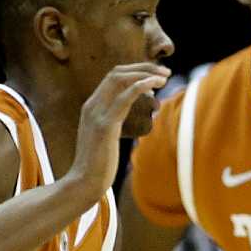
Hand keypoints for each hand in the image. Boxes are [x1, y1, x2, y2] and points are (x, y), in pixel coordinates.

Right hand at [67, 63, 170, 200]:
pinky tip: (156, 85)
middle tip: (165, 71)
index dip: (134, 72)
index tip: (155, 76)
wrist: (84, 183)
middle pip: (116, 73)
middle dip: (142, 68)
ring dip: (145, 73)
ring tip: (165, 76)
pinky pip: (125, 96)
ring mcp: (96, 113)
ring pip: (120, 79)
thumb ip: (114, 124)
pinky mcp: (105, 124)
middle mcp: (91, 105)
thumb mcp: (106, 139)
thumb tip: (129, 119)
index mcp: (91, 107)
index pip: (112, 78)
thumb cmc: (99, 166)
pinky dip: (142, 85)